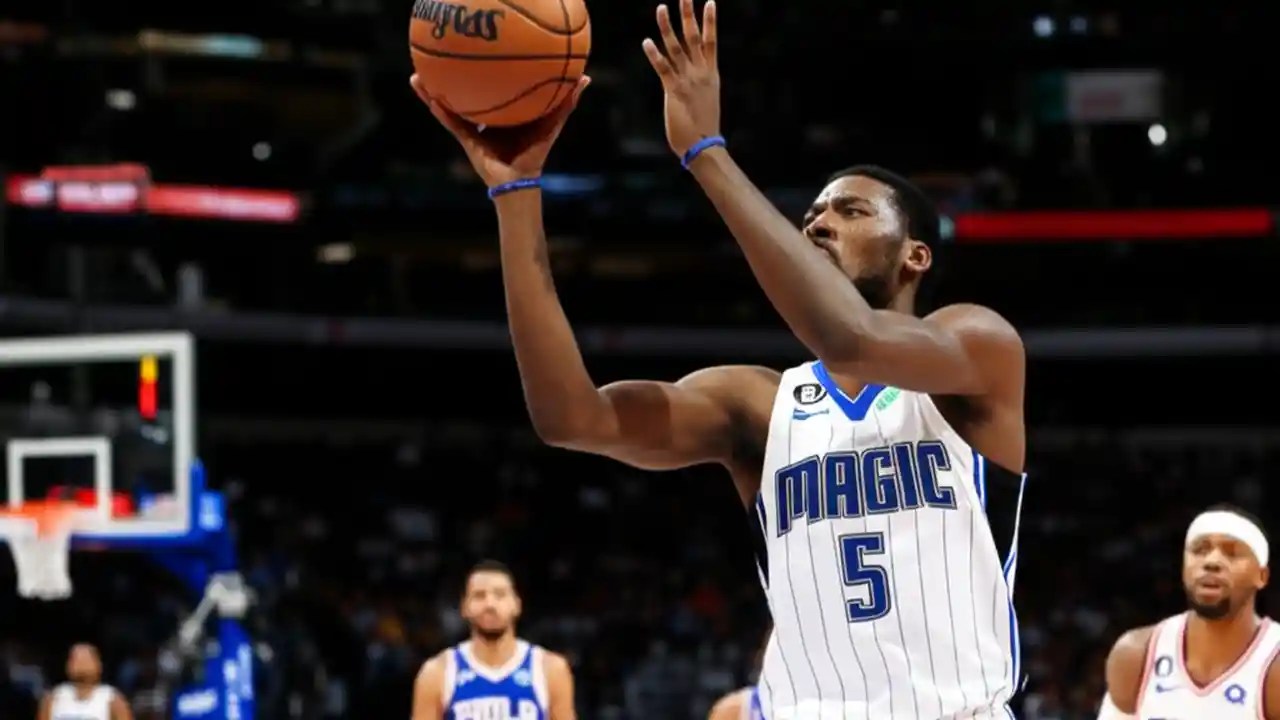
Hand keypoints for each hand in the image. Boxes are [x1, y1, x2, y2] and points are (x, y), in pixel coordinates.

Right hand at [410, 75, 589, 186]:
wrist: (520, 181)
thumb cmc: (536, 152)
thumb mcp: (551, 121)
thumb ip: (565, 102)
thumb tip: (584, 79)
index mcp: (503, 115)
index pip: (492, 89)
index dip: (485, 74)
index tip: (480, 54)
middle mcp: (484, 121)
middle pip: (466, 95)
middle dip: (454, 79)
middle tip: (442, 60)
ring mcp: (472, 131)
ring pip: (450, 107)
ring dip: (433, 93)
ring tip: (417, 76)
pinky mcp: (466, 142)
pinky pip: (450, 123)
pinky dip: (440, 110)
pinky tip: (428, 96)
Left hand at [641, 0, 719, 158]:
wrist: (705, 146)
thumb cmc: (703, 129)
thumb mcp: (705, 101)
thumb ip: (698, 88)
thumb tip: (694, 86)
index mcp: (711, 74)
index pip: (711, 41)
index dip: (710, 20)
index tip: (709, 1)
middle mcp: (701, 73)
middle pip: (695, 37)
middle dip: (689, 15)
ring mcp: (688, 81)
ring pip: (677, 48)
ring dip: (668, 27)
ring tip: (661, 8)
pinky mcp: (674, 91)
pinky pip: (663, 68)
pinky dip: (655, 55)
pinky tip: (647, 41)